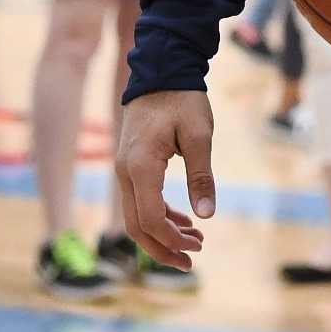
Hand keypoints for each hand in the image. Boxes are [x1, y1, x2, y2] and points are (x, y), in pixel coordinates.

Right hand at [116, 87, 216, 268]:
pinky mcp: (131, 165)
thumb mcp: (199, 136)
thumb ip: (202, 176)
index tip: (197, 247)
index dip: (172, 239)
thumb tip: (206, 215)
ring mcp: (124, 169)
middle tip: (191, 260)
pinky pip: (140, 201)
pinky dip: (160, 216)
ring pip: (136, 216)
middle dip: (163, 248)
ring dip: (162, 234)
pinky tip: (183, 220)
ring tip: (194, 242)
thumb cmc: (182, 100)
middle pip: (136, 226)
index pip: (150, 218)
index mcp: (140, 166)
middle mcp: (125, 172)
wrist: (161, 71)